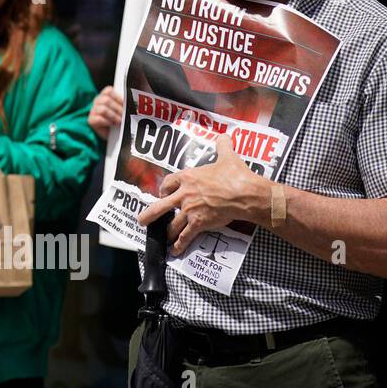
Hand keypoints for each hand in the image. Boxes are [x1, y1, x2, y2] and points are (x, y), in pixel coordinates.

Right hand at [87, 86, 123, 139]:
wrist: (116, 135)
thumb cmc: (121, 120)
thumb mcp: (125, 110)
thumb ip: (127, 105)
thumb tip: (135, 105)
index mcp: (105, 95)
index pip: (108, 91)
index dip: (118, 97)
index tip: (125, 105)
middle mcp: (98, 101)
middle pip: (106, 100)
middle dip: (117, 108)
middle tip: (124, 115)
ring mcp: (93, 110)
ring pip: (103, 109)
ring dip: (113, 116)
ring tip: (120, 121)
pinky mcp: (91, 120)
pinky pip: (98, 119)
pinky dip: (107, 122)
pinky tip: (112, 125)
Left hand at [137, 134, 268, 255]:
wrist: (245, 194)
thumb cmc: (236, 175)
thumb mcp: (228, 157)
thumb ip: (223, 147)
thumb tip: (225, 136)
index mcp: (187, 177)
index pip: (167, 183)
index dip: (164, 189)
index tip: (163, 192)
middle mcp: (184, 194)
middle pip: (160, 205)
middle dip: (149, 215)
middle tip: (141, 220)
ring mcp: (189, 210)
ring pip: (172, 224)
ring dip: (167, 232)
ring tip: (163, 238)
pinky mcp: (198, 223)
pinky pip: (185, 236)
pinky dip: (179, 244)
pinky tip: (175, 251)